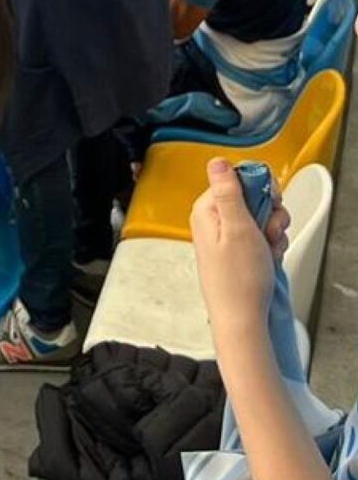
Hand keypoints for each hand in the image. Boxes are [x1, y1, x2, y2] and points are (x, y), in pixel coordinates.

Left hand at [192, 158, 285, 345]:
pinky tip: (268, 258)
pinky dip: (269, 245)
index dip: (259, 189)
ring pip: (259, 218)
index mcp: (207, 209)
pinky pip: (259, 237)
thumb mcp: (237, 228)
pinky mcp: (237, 250)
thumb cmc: (238, 278)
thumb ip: (229, 193)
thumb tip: (217, 162)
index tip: (271, 204)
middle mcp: (213, 220)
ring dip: (272, 231)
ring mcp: (225, 236)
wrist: (242, 317)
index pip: (236, 179)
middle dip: (269, 213)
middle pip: (251, 198)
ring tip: (268, 249)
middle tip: (269, 231)